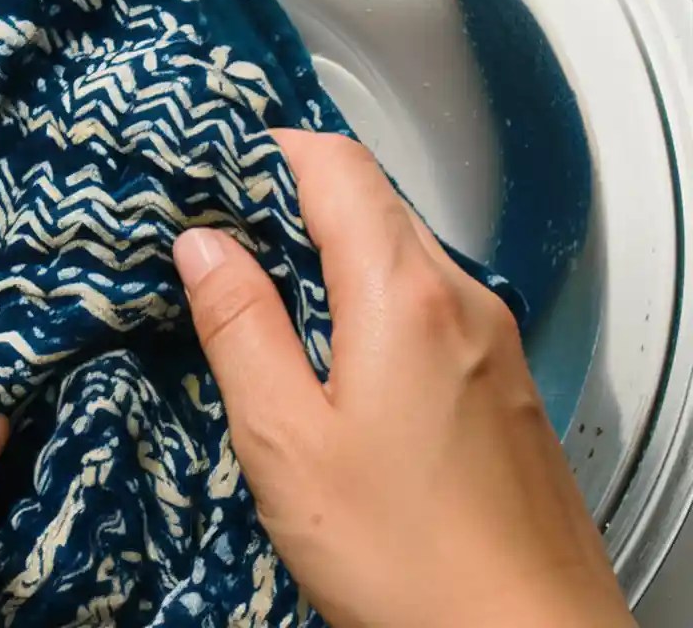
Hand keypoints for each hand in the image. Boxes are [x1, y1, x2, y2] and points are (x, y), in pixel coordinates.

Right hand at [172, 131, 633, 627]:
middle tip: (222, 234)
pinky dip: (373, 302)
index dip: (270, 149)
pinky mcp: (503, 384)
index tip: (214, 168)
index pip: (337, 164)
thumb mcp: (286, 439)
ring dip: (333, 253)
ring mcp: (494, 341)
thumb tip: (204, 245)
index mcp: (405, 297)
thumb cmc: (409, 556)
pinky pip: (431, 307)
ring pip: (404, 254)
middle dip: (294, 199)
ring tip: (266, 299)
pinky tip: (337, 360)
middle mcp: (464, 301)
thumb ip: (241, 328)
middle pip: (375, 201)